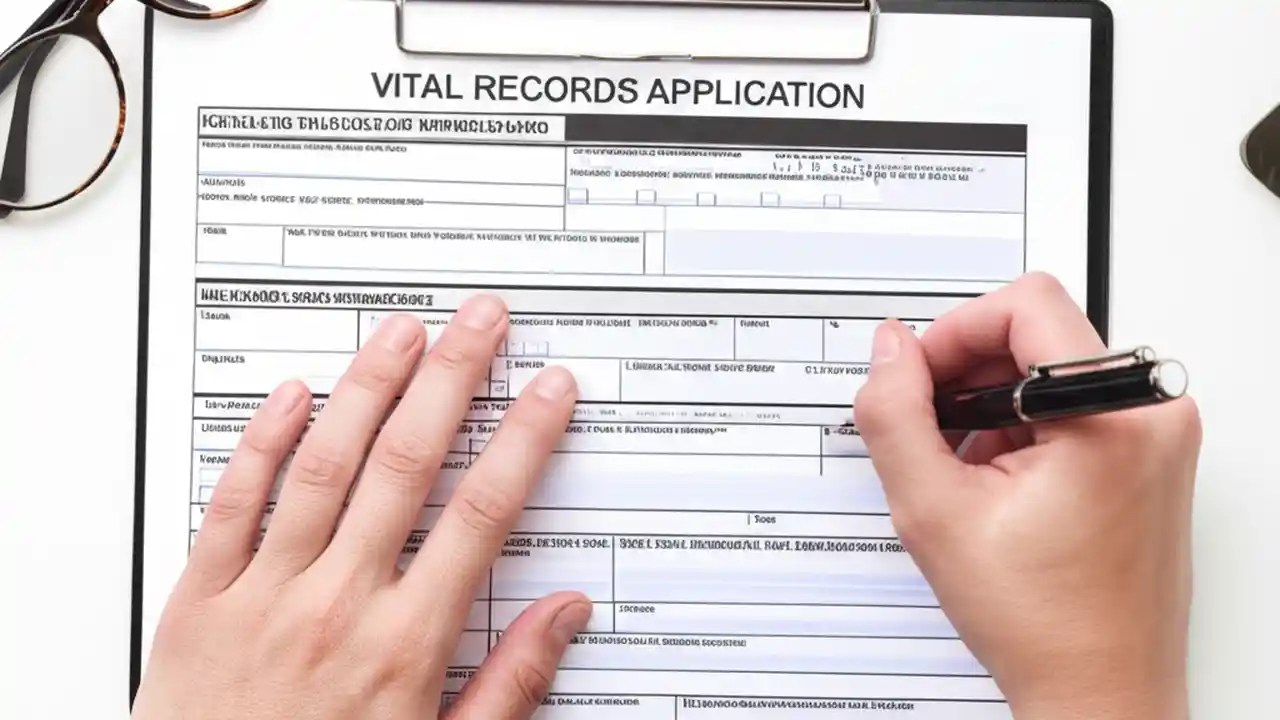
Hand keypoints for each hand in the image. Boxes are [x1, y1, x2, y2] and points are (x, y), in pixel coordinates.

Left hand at [132, 294, 590, 719]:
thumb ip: (510, 683)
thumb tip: (563, 616)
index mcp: (404, 643)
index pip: (481, 514)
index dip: (522, 440)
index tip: (547, 393)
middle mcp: (337, 604)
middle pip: (408, 465)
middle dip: (452, 380)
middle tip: (479, 324)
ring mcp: (266, 594)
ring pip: (324, 465)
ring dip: (368, 388)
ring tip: (400, 333)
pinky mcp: (202, 599)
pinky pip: (232, 504)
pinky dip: (261, 443)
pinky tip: (290, 396)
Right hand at [853, 273, 1199, 719]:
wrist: (1098, 689)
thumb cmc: (1043, 622)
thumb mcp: (934, 511)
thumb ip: (895, 415)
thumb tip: (889, 353)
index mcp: (1113, 415)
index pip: (1026, 304)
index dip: (954, 330)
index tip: (918, 374)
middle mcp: (1153, 413)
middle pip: (1039, 332)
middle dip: (967, 371)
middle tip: (927, 423)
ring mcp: (1158, 435)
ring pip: (1052, 368)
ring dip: (991, 402)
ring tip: (962, 466)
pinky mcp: (1149, 455)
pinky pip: (1073, 404)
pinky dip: (1021, 426)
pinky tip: (993, 478)